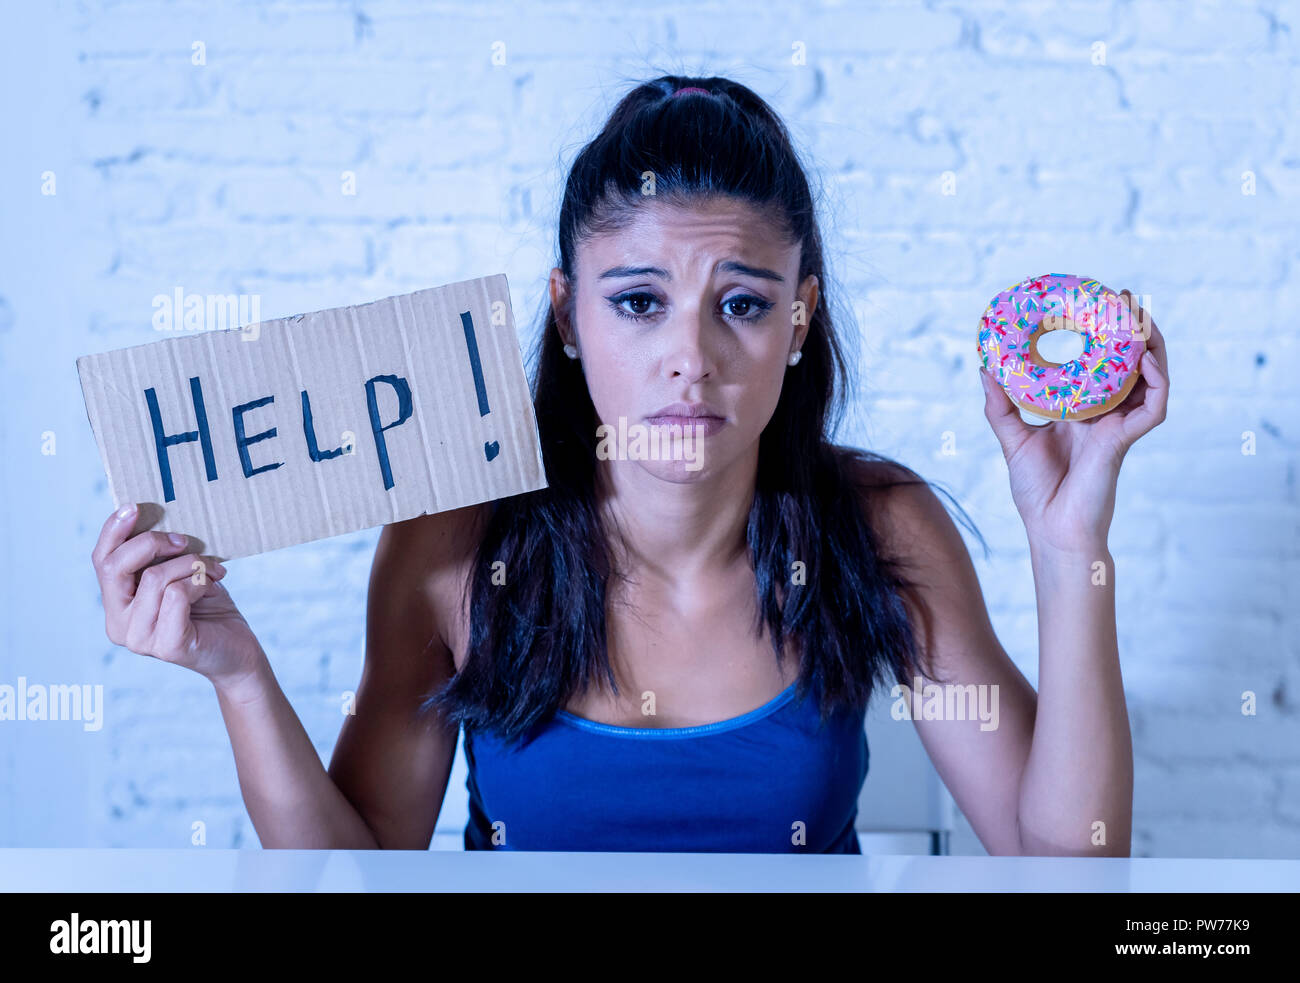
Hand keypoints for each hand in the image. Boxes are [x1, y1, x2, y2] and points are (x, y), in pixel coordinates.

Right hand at [91, 504, 265, 686]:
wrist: (238, 651)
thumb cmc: (209, 607)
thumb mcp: (179, 574)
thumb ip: (158, 557)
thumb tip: (151, 517)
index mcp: (117, 604)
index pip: (101, 562)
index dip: (113, 531)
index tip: (134, 506)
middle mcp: (119, 624)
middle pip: (116, 567)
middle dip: (153, 542)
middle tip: (185, 541)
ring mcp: (139, 639)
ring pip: (155, 578)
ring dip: (190, 565)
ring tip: (212, 571)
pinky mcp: (167, 646)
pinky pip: (177, 595)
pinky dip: (199, 582)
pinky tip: (214, 586)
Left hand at [978, 290, 1168, 551]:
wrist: (1051, 529)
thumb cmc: (1036, 491)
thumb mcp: (1013, 438)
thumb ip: (1000, 405)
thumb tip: (984, 368)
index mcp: (1084, 410)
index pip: (1103, 365)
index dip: (1106, 336)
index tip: (1098, 304)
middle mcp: (1106, 414)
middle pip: (1132, 365)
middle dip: (1135, 330)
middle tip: (1127, 298)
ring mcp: (1119, 427)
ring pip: (1151, 379)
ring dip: (1153, 346)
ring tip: (1143, 318)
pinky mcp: (1125, 442)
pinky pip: (1153, 407)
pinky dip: (1155, 382)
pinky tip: (1147, 358)